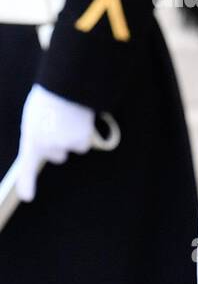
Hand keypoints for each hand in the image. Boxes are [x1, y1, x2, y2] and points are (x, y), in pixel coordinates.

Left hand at [14, 84, 94, 201]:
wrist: (67, 86)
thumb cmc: (50, 97)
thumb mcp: (35, 115)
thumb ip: (38, 132)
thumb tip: (48, 145)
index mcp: (31, 136)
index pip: (27, 164)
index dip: (27, 182)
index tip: (28, 197)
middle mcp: (46, 144)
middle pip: (56, 155)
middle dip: (58, 144)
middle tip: (59, 125)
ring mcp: (63, 144)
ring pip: (71, 148)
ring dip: (72, 136)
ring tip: (69, 118)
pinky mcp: (80, 141)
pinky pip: (83, 143)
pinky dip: (83, 134)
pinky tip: (80, 120)